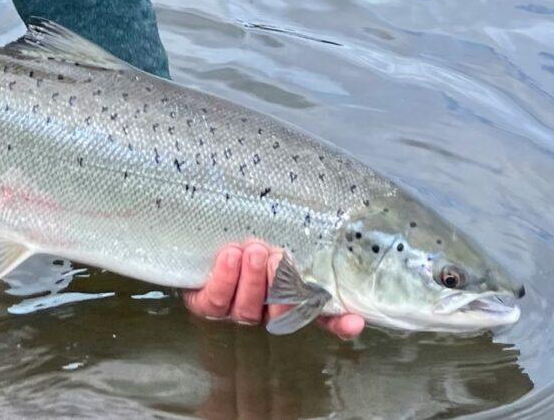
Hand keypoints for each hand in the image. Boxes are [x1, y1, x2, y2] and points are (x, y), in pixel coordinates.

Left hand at [183, 239, 363, 338]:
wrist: (199, 235)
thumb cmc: (247, 231)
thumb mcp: (276, 231)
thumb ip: (299, 237)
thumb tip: (334, 233)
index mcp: (288, 296)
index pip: (320, 316)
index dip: (339, 323)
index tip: (354, 321)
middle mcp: (266, 308)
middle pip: (281, 312)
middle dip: (280, 286)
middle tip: (277, 257)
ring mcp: (236, 309)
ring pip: (248, 308)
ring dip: (252, 279)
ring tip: (253, 250)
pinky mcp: (207, 305)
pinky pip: (216, 300)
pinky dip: (225, 278)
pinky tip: (230, 256)